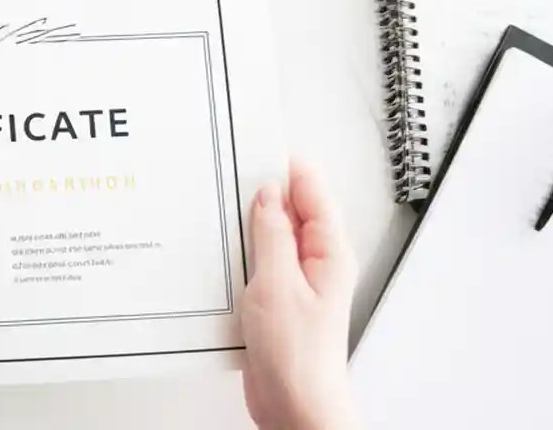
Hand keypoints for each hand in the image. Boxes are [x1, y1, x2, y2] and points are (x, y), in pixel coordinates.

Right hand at [241, 164, 358, 429]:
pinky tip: (222, 255)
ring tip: (222, 215)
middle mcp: (317, 262)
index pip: (311, 189)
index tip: (254, 148)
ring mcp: (297, 280)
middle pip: (290, 209)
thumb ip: (272, 233)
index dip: (283, 167)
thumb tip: (268, 194)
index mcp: (329, 251)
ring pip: (271, 236)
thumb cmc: (297, 356)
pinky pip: (259, 262)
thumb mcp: (277, 282)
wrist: (293, 404)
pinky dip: (241, 254)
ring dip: (247, 227)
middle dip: (260, 194)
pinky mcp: (278, 299)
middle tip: (229, 179)